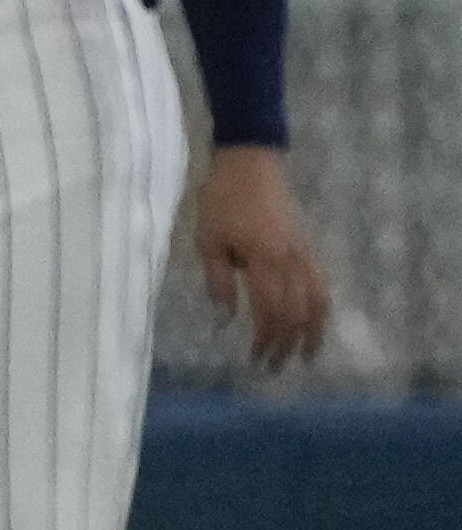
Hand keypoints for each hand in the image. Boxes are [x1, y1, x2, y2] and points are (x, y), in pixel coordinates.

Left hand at [193, 145, 330, 371]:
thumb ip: (218, 282)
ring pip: (318, 302)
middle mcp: (291, 261)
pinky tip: (314, 323)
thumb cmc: (221, 199)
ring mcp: (305, 254)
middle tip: (273, 367)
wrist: (251, 162)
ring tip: (306, 356)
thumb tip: (225, 320)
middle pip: (297, 313)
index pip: (270, 312)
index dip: (265, 340)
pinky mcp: (308, 247)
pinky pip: (322, 285)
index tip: (254, 358)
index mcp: (264, 261)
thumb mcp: (207, 240)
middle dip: (286, 344)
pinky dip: (320, 309)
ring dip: (313, 332)